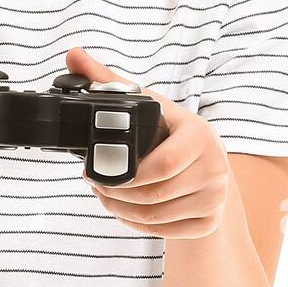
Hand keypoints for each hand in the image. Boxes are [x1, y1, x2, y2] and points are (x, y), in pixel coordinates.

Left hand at [66, 46, 231, 239]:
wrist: (209, 164)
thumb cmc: (172, 131)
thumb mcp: (148, 104)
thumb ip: (108, 80)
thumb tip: (73, 54)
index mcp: (199, 134)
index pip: (161, 165)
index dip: (123, 175)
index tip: (92, 170)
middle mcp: (214, 167)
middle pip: (154, 195)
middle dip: (114, 193)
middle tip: (93, 185)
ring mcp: (215, 198)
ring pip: (155, 216)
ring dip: (120, 210)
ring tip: (104, 196)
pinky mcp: (210, 222)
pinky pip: (164, 232)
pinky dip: (136, 225)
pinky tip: (124, 211)